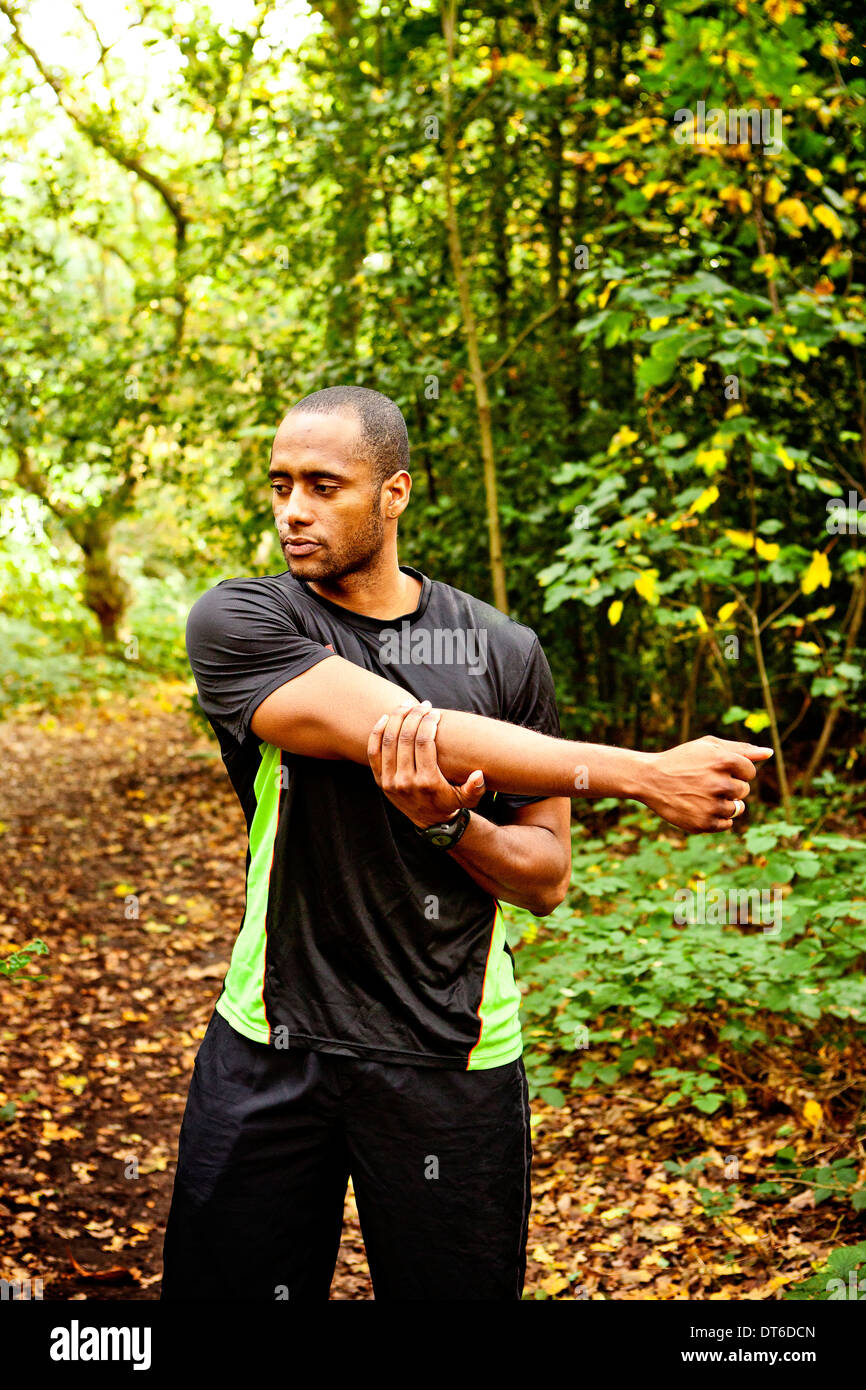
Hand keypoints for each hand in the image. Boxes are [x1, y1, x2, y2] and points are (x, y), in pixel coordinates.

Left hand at [367, 699, 486, 827]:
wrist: (430, 822)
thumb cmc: (450, 804)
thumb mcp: (467, 799)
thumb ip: (475, 788)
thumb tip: (479, 774)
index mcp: (427, 782)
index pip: (424, 742)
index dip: (428, 722)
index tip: (435, 712)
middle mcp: (405, 781)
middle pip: (405, 738)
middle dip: (414, 716)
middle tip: (423, 705)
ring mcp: (390, 780)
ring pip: (388, 741)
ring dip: (397, 719)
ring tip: (407, 705)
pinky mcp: (380, 780)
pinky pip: (373, 751)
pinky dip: (377, 732)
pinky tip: (386, 717)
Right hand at [640, 736, 772, 833]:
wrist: (650, 779)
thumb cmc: (683, 760)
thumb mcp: (709, 747)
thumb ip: (741, 749)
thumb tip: (769, 753)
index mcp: (723, 760)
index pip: (750, 771)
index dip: (735, 770)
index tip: (717, 769)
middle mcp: (719, 783)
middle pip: (743, 790)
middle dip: (729, 786)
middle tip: (705, 782)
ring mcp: (711, 805)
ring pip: (737, 809)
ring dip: (724, 803)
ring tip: (702, 795)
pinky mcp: (704, 824)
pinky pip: (727, 824)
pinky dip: (718, 818)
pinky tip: (701, 807)